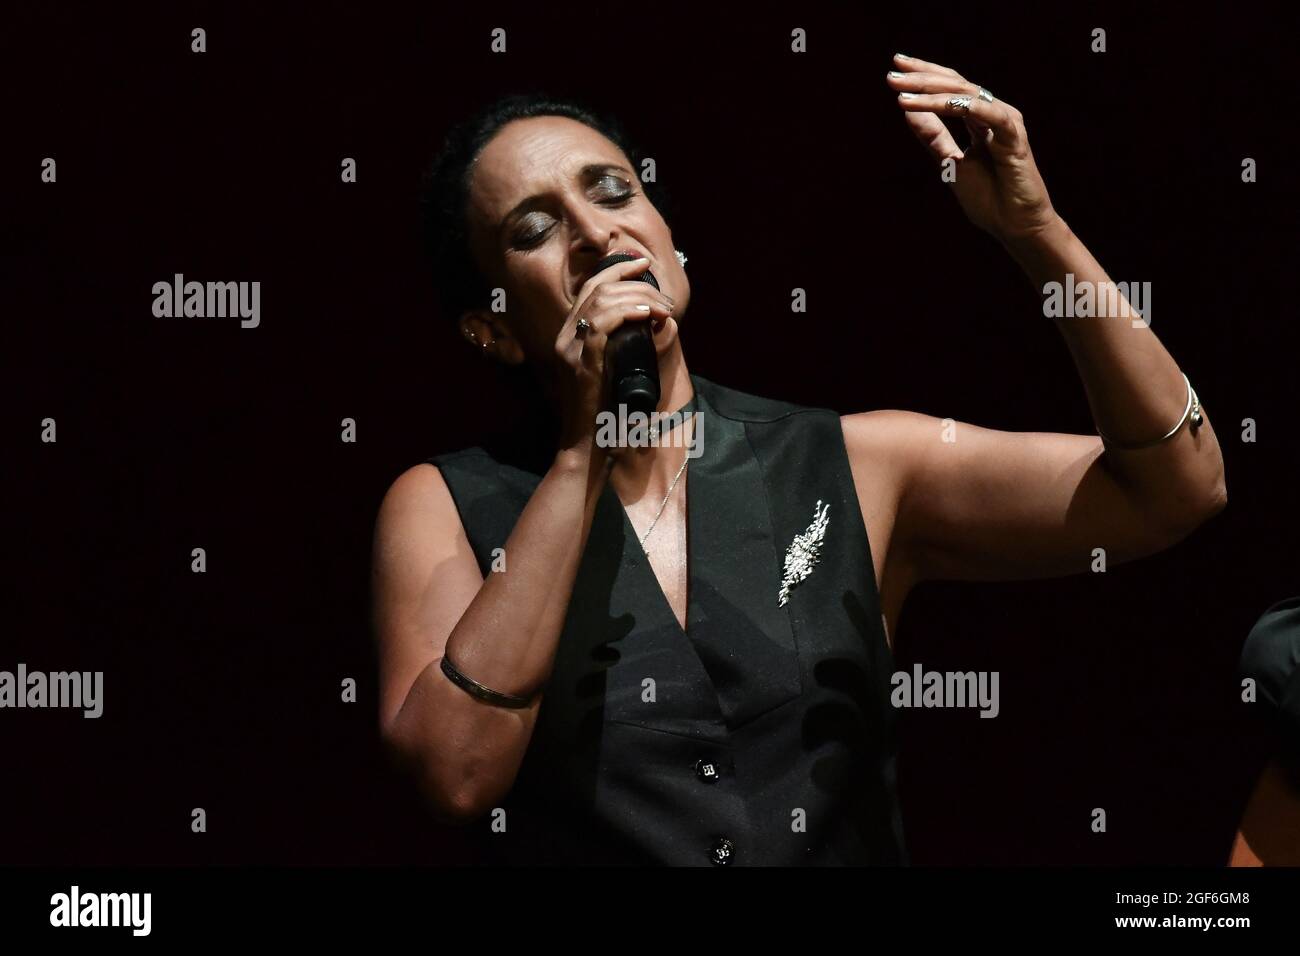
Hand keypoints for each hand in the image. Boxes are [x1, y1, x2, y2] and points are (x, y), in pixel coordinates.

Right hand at [553, 257, 674, 453]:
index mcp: (570, 336)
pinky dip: (628, 313)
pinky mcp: (581, 363)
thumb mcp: (614, 370)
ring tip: (663, 309)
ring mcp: (570, 350)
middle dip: (635, 283)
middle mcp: (565, 338)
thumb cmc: (605, 413)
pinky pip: (602, 324)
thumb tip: (654, 324)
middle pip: (597, 289)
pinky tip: (648, 316)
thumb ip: (624, 346)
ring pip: (601, 301)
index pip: (590, 288)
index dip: (617, 270)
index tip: (643, 264)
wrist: (586, 446)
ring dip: (638, 298)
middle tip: (664, 297)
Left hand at [887, 53, 1059, 242]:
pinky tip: (932, 104)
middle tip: (892, 73)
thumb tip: (908, 111)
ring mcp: (1006, 123)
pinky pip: (984, 113)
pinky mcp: (1013, 137)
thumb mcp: (950, 162)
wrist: (1014, 227)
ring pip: (967, 95)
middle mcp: (994, 114)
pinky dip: (957, 106)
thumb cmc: (988, 198)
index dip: (925, 76)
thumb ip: (933, 137)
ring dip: (932, 91)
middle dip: (922, 78)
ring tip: (902, 92)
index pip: (951, 88)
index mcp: (981, 119)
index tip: (895, 67)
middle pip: (957, 85)